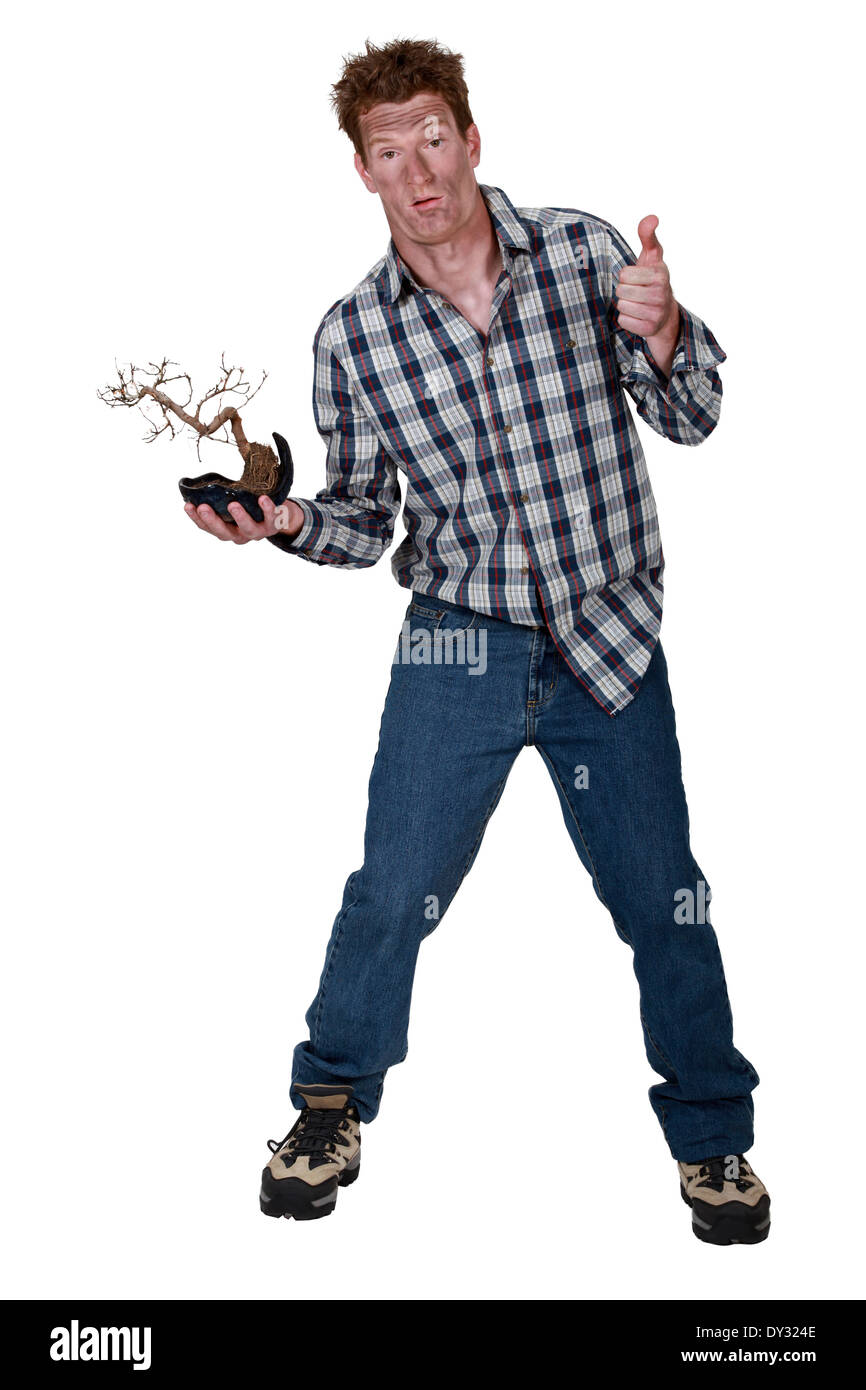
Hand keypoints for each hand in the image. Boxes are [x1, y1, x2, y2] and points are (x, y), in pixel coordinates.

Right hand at [184, 496, 303, 543]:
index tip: (187, 505)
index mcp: (226, 529)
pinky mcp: (273, 526)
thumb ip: (221, 494)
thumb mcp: (233, 500)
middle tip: (203, 506)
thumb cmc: (249, 505)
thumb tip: (204, 476)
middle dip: (212, 520)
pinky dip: (268, 509)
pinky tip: (263, 499)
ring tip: (232, 504)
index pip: (207, 527)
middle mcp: (239, 535)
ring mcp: (257, 532)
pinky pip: (271, 518)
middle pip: (223, 533)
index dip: (196, 518)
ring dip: (239, 517)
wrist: (278, 515)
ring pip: (247, 528)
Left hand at [614, 215, 679, 340]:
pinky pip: (623, 321)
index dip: (627, 276)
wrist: (665, 313)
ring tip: (637, 303)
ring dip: (625, 305)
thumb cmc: (653, 280)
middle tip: (636, 292)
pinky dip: (626, 319)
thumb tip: (652, 217)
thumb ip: (648, 236)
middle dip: (625, 291)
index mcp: (660, 275)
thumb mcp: (652, 256)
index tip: (637, 278)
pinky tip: (637, 316)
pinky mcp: (649, 329)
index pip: (624, 274)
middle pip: (621, 291)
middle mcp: (661, 294)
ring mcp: (656, 313)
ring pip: (621, 306)